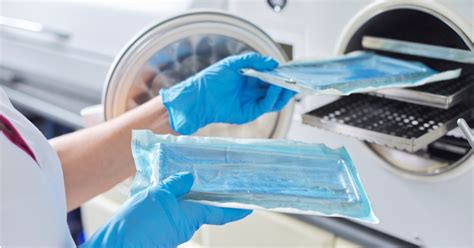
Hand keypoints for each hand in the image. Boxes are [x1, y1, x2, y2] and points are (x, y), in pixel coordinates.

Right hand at [81, 172, 250, 247]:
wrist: (114, 245)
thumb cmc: (137, 225)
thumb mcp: (157, 195)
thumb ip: (174, 185)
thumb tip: (189, 178)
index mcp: (190, 216)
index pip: (220, 213)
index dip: (236, 209)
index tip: (249, 205)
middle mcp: (184, 225)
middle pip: (203, 208)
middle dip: (209, 195)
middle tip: (215, 178)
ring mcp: (171, 229)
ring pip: (186, 209)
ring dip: (188, 195)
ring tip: (186, 176)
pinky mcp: (159, 230)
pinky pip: (172, 212)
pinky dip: (173, 200)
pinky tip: (166, 189)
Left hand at [160, 52, 295, 134]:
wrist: (198, 97)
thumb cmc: (211, 79)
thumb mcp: (232, 64)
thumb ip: (252, 60)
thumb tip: (273, 62)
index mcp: (248, 79)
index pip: (269, 77)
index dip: (280, 74)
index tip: (291, 70)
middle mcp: (252, 92)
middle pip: (275, 89)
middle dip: (286, 84)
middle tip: (296, 78)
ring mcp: (251, 103)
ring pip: (274, 99)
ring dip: (284, 92)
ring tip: (290, 83)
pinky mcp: (249, 113)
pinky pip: (266, 105)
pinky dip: (273, 97)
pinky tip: (277, 87)